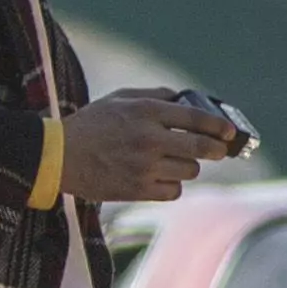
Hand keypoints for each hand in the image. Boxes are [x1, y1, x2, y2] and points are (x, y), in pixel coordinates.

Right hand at [60, 89, 242, 204]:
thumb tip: (186, 100)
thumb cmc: (89, 125)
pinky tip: (159, 177)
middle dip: (218, 150)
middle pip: (203, 149)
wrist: (56, 157)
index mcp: (146, 112)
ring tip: (172, 162)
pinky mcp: (138, 190)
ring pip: (190, 171)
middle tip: (219, 151)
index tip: (230, 132)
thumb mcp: (119, 99)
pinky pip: (174, 191)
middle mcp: (149, 139)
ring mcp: (144, 166)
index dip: (221, 126)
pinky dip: (171, 185)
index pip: (198, 119)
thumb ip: (155, 97)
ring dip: (187, 167)